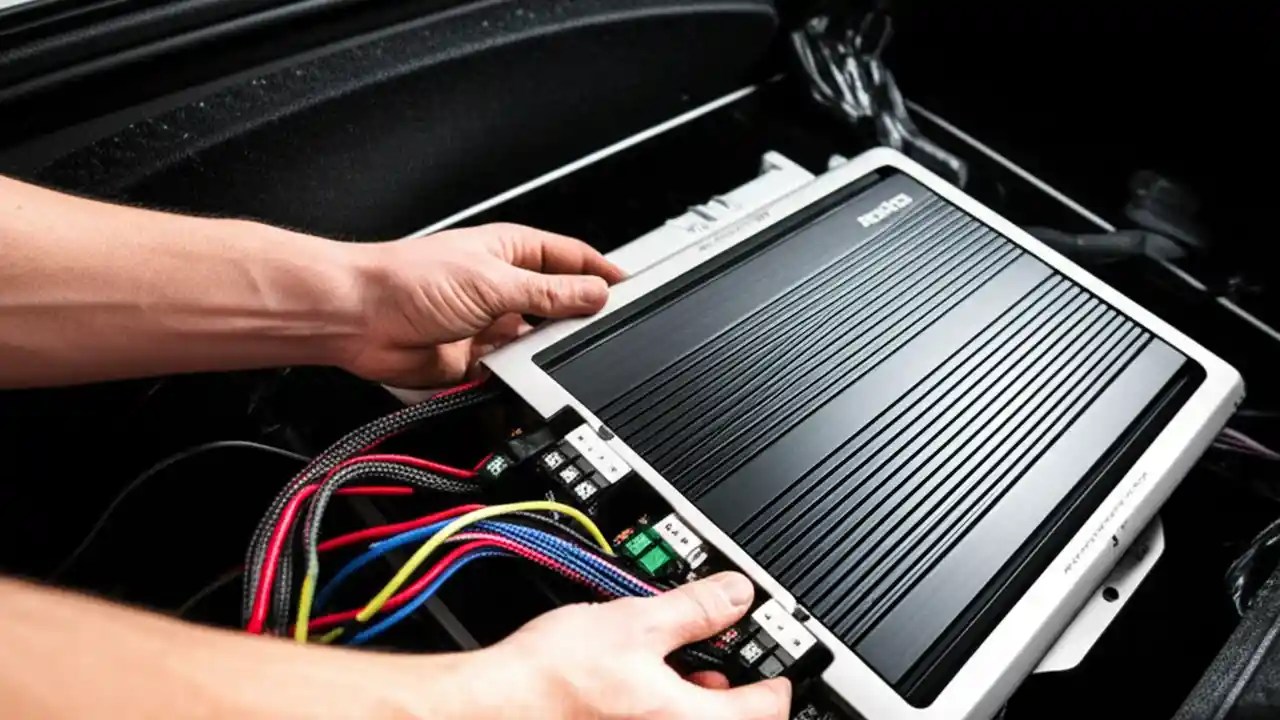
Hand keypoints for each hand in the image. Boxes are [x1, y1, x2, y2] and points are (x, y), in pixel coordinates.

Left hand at [341, 223, 624, 386]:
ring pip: (537, 342)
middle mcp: (504, 287)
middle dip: (577, 318)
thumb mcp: (495, 282)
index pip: (573, 259)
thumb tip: (596, 294)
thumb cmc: (409, 280)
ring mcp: (491, 323)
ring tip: (548, 353)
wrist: (359, 319)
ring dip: (543, 351)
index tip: (632, 291)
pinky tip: (518, 373)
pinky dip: (517, 376)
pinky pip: (511, 371)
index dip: (603, 274)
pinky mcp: (477, 359)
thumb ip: (550, 293)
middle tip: (599, 331)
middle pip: (560, 304)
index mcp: (513, 252)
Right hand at [469, 572, 792, 719]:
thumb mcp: (637, 621)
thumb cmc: (556, 675)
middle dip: (729, 687)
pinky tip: (635, 686)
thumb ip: (696, 608)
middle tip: (712, 654)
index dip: (774, 674)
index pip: (770, 708)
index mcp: (691, 718)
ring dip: (694, 699)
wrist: (497, 705)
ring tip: (667, 664)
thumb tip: (736, 594)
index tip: (770, 658)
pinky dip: (660, 709)